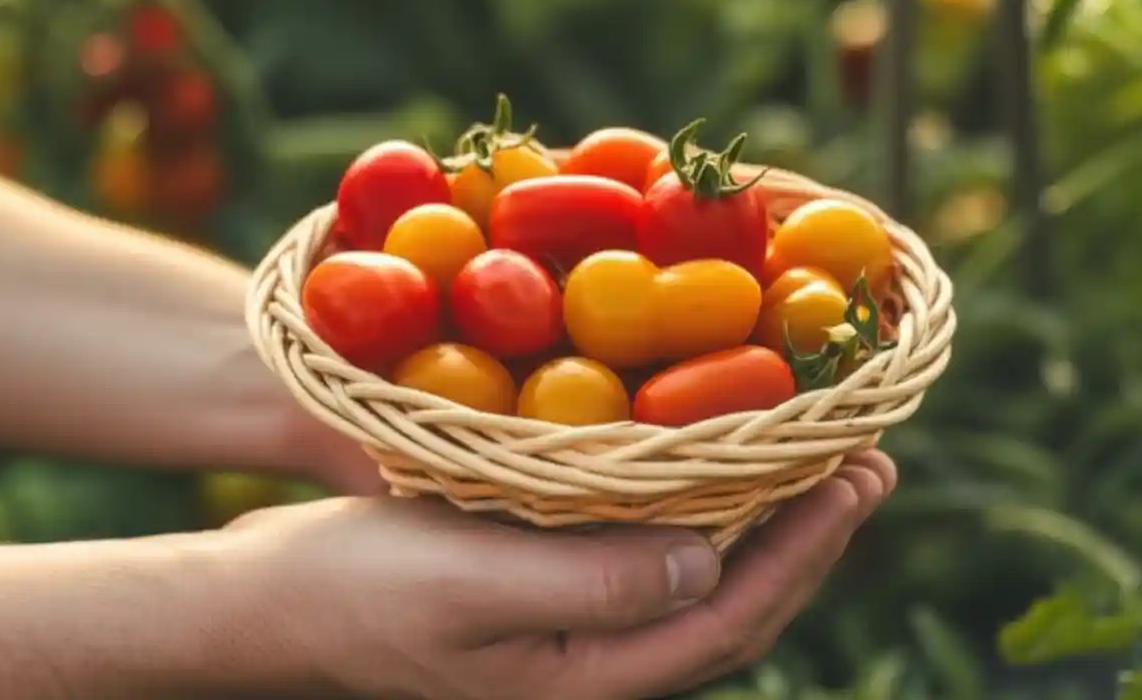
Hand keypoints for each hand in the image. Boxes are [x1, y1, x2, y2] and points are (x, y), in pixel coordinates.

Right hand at [217, 448, 895, 698]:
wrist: (272, 605)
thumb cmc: (354, 589)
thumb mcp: (467, 585)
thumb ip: (590, 585)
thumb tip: (706, 566)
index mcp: (586, 680)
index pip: (727, 620)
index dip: (804, 553)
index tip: (857, 476)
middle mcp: (596, 668)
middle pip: (734, 609)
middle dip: (810, 540)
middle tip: (869, 462)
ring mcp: (576, 636)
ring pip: (703, 588)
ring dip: (769, 527)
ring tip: (821, 463)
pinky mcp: (553, 598)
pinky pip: (655, 563)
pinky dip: (705, 518)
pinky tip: (718, 475)